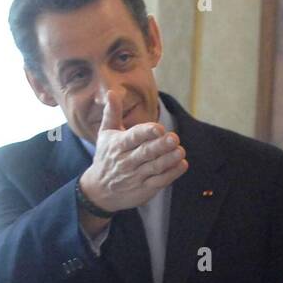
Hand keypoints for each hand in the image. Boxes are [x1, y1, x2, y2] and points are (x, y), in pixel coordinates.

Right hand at [79, 90, 188, 213]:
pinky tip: (182, 164)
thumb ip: (112, 113)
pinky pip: (159, 181)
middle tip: (175, 138)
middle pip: (146, 152)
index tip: (159, 128)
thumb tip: (112, 91)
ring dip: (169, 159)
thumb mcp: (105, 134)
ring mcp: (136, 176)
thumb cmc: (106, 157)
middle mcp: (126, 161)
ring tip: (181, 151)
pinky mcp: (144, 189)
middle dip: (161, 145)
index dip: (146, 132)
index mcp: (118, 145)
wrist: (100, 191)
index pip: (133, 137)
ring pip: (154, 167)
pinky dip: (171, 174)